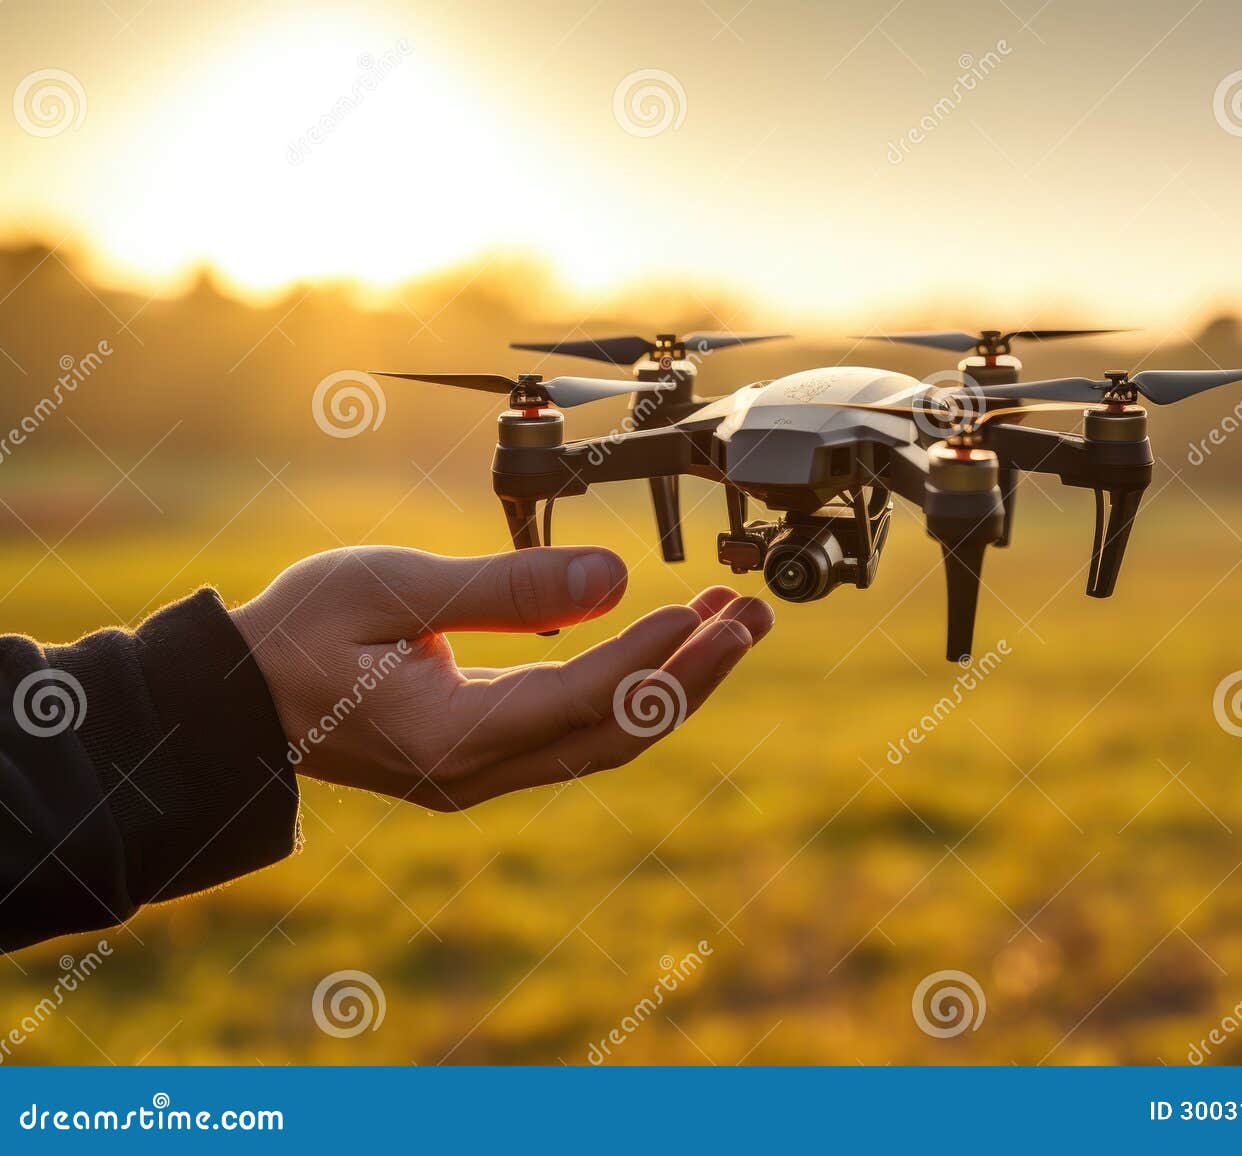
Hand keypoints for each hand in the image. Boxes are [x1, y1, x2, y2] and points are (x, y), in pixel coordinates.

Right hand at [229, 545, 773, 809]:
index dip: (652, 655)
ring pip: (607, 737)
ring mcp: (485, 774)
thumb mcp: (392, 588)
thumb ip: (506, 587)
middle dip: (696, 673)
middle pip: (619, 731)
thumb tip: (612, 577)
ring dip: (674, 680)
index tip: (707, 607)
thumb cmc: (296, 635)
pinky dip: (629, 688)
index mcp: (455, 738)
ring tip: (728, 621)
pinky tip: (662, 647)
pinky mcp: (485, 759)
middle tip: (753, 615)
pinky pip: (578, 732)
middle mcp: (481, 773)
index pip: (585, 698)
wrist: (234, 699)